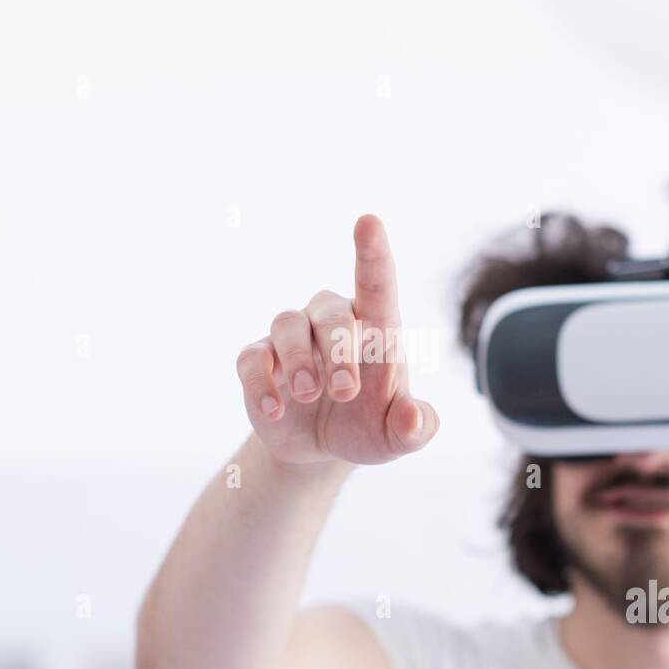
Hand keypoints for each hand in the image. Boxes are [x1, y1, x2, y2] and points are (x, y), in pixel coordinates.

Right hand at [235, 215, 438, 468]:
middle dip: (337, 350)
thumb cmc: (368, 426)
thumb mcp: (396, 437)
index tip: (369, 221)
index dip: (372, 252)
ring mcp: (293, 339)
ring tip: (309, 395)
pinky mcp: (260, 360)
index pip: (376, 283)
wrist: (320, 447)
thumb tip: (416, 420)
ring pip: (288, 323)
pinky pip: (252, 357)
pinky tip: (276, 411)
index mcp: (375, 329)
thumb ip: (414, 428)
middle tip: (346, 392)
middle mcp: (332, 322)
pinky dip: (261, 382)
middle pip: (330, 312)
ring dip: (299, 361)